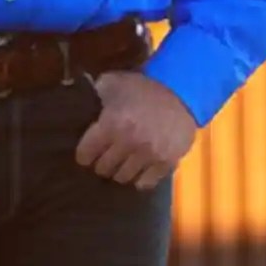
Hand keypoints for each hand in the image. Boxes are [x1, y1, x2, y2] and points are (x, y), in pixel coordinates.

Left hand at [75, 71, 197, 189]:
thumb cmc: (143, 87)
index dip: (84, 154)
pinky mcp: (167, 162)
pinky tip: (140, 170)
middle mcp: (129, 143)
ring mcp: (149, 155)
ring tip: (122, 164)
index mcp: (112, 124)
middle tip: (105, 158)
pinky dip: (141, 178)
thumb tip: (82, 102)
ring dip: (120, 171)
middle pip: (103, 168)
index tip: (87, 153)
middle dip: (102, 163)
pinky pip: (146, 182)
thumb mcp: (114, 82)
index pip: (85, 154)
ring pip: (123, 177)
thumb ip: (95, 93)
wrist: (182, 91)